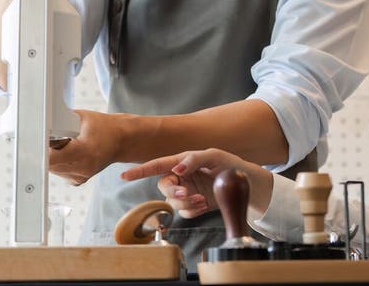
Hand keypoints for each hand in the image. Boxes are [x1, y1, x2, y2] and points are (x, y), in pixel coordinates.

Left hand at [48, 109, 125, 184]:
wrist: (122, 140)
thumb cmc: (104, 126)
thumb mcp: (82, 117)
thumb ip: (61, 120)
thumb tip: (42, 121)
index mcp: (85, 151)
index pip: (50, 158)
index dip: (42, 148)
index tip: (40, 140)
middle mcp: (84, 167)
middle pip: (49, 164)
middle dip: (48, 150)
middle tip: (57, 138)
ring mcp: (82, 176)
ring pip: (52, 169)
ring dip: (53, 157)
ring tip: (68, 145)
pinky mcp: (79, 180)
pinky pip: (60, 172)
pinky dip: (60, 163)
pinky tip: (71, 153)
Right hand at [120, 148, 274, 219]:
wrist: (244, 183)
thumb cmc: (229, 164)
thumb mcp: (215, 156)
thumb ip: (194, 159)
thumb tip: (176, 168)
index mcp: (182, 162)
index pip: (157, 165)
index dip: (140, 171)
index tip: (124, 175)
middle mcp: (181, 177)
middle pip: (164, 187)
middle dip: (173, 193)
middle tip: (187, 194)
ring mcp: (187, 192)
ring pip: (173, 203)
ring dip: (186, 203)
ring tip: (203, 199)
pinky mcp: (194, 205)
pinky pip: (184, 212)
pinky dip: (193, 211)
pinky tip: (205, 204)